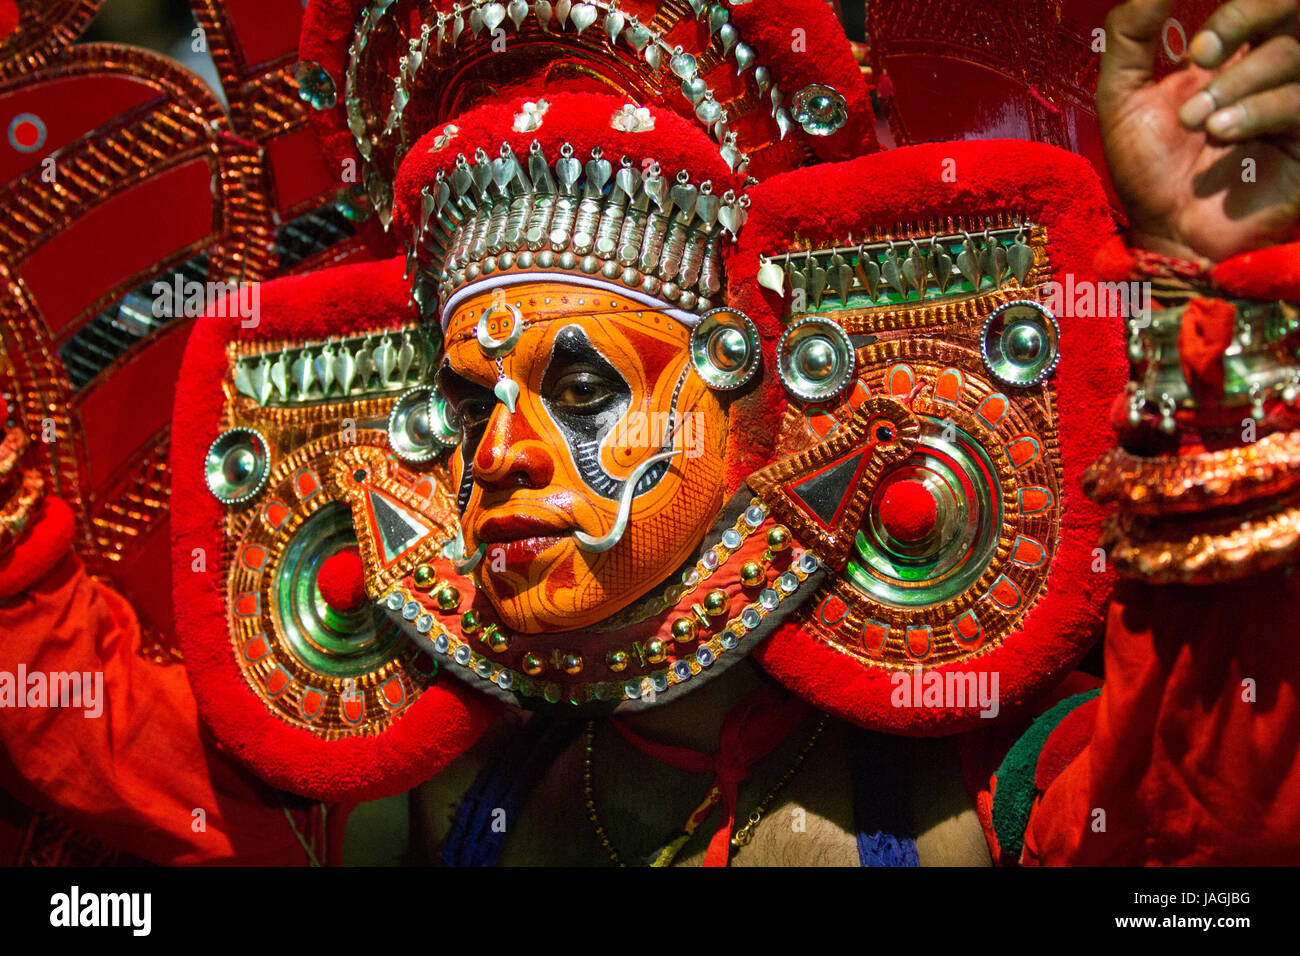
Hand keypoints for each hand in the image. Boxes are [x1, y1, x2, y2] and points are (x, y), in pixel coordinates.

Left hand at [1098, 0, 1299, 262]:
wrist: (1166, 234)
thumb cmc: (1147, 170)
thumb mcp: (1122, 97)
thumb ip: (1131, 35)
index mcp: (1230, 51)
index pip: (1256, 1)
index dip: (1238, 4)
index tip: (1192, 37)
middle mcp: (1266, 68)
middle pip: (1287, 7)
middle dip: (1243, 16)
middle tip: (1199, 54)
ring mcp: (1291, 100)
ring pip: (1290, 55)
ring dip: (1235, 83)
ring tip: (1196, 121)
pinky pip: (1297, 103)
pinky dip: (1257, 111)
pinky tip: (1222, 132)